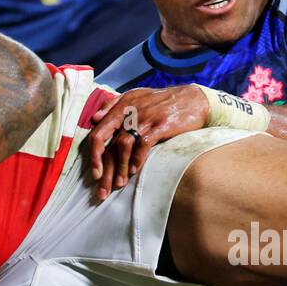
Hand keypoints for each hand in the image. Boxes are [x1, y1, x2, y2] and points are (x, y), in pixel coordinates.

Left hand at [86, 86, 210, 199]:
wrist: (193, 99)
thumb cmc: (163, 100)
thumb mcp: (135, 96)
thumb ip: (113, 104)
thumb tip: (94, 118)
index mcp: (121, 106)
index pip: (98, 132)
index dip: (93, 155)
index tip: (94, 174)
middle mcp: (129, 112)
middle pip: (106, 141)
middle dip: (102, 168)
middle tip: (101, 189)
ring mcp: (145, 119)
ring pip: (122, 145)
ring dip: (118, 168)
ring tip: (118, 185)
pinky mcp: (160, 125)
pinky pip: (143, 144)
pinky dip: (137, 159)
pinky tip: (134, 171)